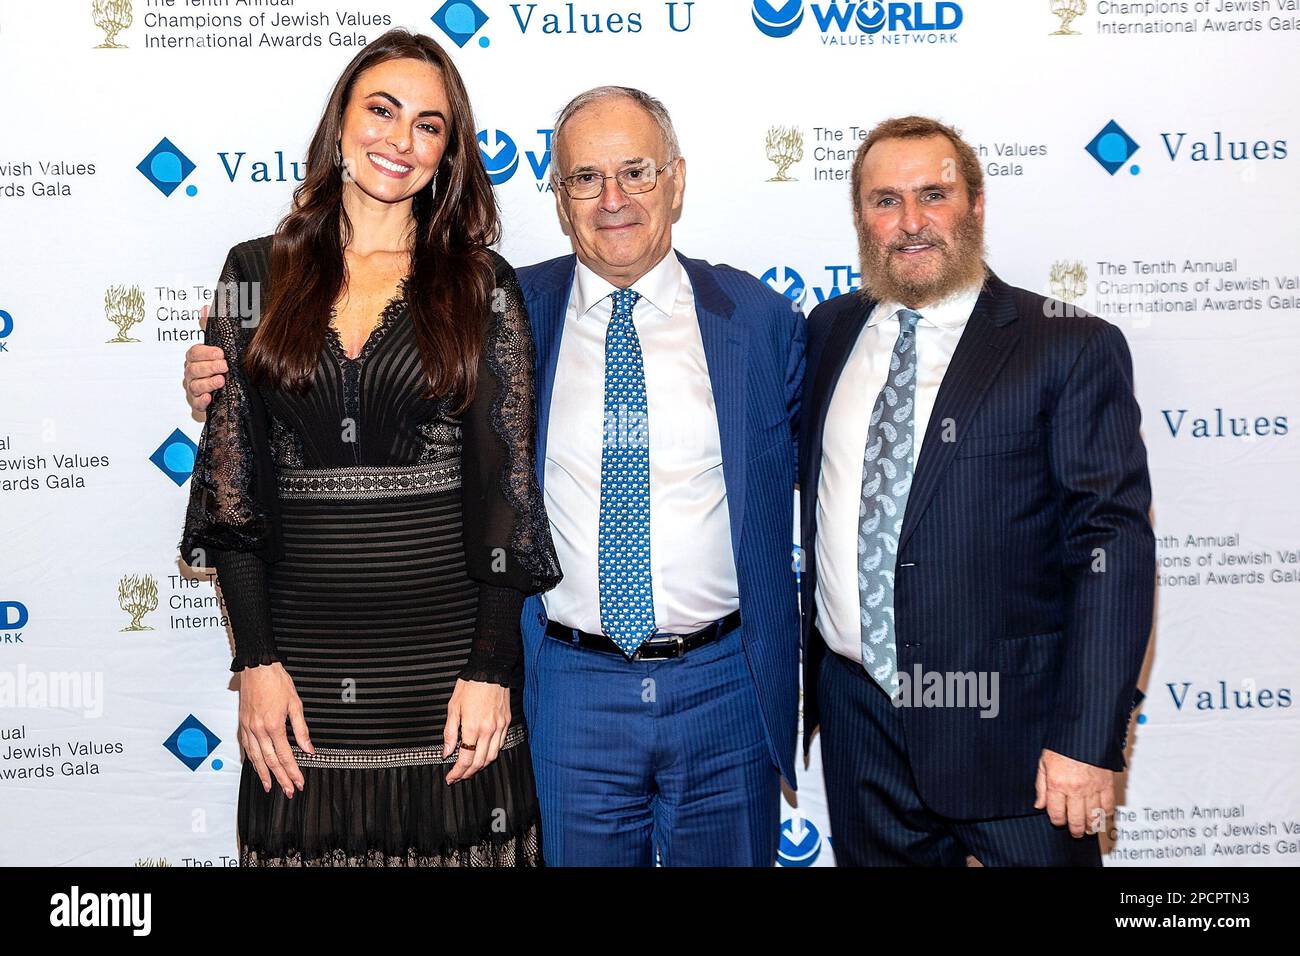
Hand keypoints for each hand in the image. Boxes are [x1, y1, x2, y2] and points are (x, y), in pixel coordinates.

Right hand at [183, 304, 227, 411]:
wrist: (232, 390)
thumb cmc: (222, 366)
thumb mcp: (221, 346)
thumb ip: (212, 328)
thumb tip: (206, 308)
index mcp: (196, 358)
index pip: (194, 352)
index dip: (206, 352)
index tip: (221, 353)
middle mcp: (192, 373)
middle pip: (193, 369)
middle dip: (209, 367)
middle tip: (224, 366)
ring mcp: (194, 388)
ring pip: (194, 385)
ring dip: (207, 383)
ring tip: (221, 381)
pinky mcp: (198, 403)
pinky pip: (196, 403)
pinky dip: (201, 401)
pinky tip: (210, 397)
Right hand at [238, 662, 313, 798]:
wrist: (258, 668)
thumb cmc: (276, 682)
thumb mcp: (296, 704)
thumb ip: (302, 730)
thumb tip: (309, 749)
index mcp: (274, 725)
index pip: (285, 756)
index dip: (293, 772)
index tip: (299, 782)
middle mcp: (258, 729)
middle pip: (271, 761)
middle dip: (281, 778)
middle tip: (288, 791)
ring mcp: (248, 728)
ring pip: (256, 757)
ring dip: (264, 774)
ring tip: (270, 786)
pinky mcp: (242, 724)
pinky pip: (246, 747)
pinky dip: (252, 760)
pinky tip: (256, 766)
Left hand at [443, 679, 509, 784]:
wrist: (490, 670)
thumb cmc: (469, 686)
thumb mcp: (453, 707)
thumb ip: (450, 732)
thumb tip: (447, 753)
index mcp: (473, 727)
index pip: (466, 759)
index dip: (457, 772)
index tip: (450, 777)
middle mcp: (489, 730)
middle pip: (480, 762)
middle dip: (468, 773)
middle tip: (458, 777)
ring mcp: (500, 727)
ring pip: (492, 756)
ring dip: (480, 767)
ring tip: (470, 769)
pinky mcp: (507, 722)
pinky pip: (500, 745)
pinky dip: (491, 754)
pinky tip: (483, 754)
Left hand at [1034, 747, 1115, 836]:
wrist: (1083, 730)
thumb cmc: (1062, 743)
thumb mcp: (1043, 762)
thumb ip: (1041, 785)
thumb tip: (1039, 804)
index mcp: (1057, 783)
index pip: (1056, 813)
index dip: (1056, 821)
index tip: (1058, 821)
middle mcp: (1075, 788)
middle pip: (1077, 819)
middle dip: (1075, 829)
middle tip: (1075, 832)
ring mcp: (1093, 787)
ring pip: (1093, 816)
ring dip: (1091, 826)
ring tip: (1088, 828)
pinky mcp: (1107, 783)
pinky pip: (1108, 805)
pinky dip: (1106, 814)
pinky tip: (1102, 816)